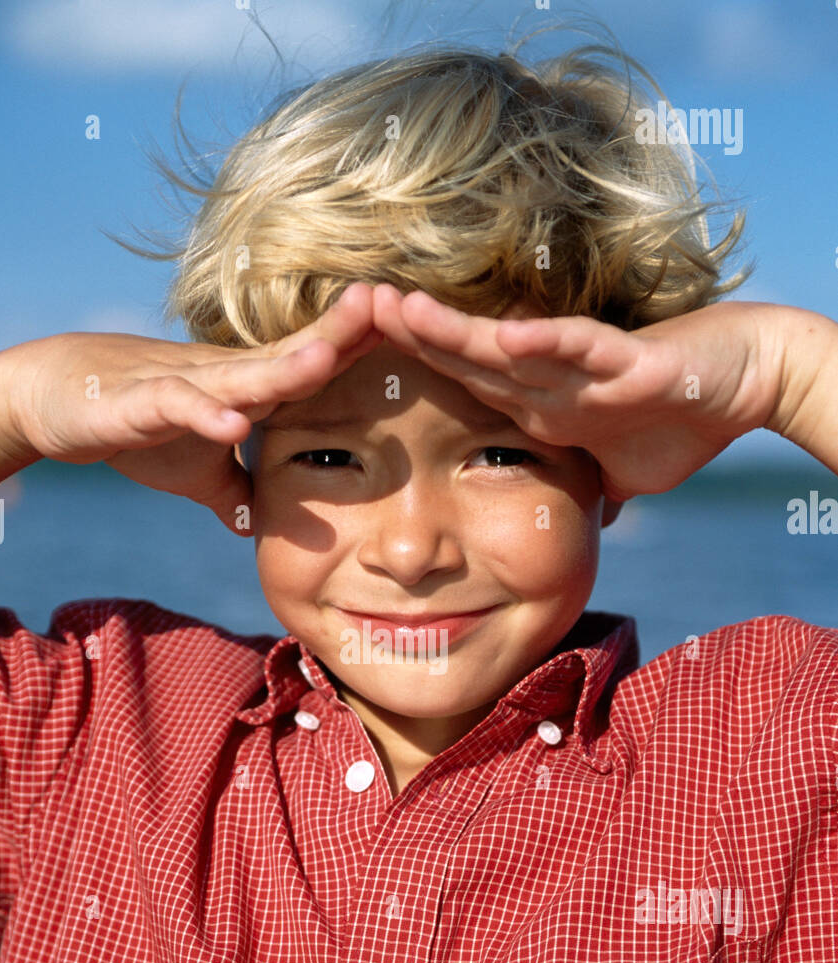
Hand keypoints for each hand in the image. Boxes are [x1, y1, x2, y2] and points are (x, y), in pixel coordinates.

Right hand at [3, 283, 381, 532]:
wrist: (47, 399)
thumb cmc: (130, 427)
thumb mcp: (195, 473)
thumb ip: (235, 493)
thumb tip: (261, 527)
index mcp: (241, 388)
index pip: (309, 364)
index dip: (358, 350)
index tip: (414, 332)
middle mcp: (220, 377)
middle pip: (290, 354)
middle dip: (341, 333)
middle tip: (394, 306)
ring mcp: (180, 386)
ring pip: (241, 374)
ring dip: (284, 366)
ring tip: (328, 356)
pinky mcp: (135, 405)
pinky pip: (176, 407)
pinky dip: (204, 415)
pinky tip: (234, 423)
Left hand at [371, 285, 784, 503]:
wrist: (745, 384)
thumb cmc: (681, 421)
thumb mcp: (617, 475)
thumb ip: (584, 494)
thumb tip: (575, 526)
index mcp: (540, 403)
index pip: (462, 384)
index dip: (410, 373)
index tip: (355, 367)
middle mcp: (550, 379)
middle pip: (464, 355)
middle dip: (406, 336)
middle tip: (345, 312)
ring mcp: (583, 366)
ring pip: (505, 342)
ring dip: (451, 328)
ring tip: (396, 308)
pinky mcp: (626, 360)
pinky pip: (578, 348)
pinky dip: (541, 341)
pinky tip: (501, 333)